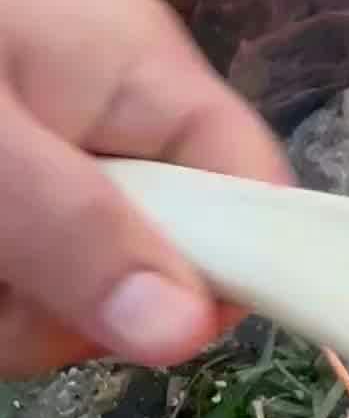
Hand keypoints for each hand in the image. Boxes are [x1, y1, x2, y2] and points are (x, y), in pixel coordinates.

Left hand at [0, 0, 289, 377]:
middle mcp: (104, 133)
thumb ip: (69, 227)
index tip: (157, 342)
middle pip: (153, 277)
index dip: (235, 275)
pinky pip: (6, 302)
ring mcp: (42, 185)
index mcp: (137, 74)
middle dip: (55, 307)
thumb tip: (187, 334)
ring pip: (62, 310)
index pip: (255, 192)